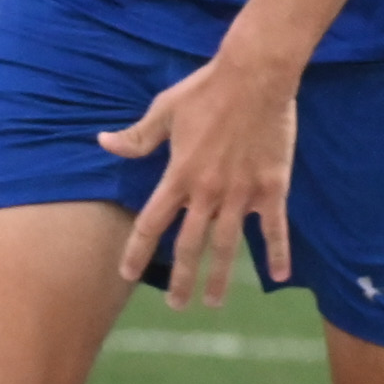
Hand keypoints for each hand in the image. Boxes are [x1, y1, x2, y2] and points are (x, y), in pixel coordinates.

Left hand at [101, 40, 299, 306]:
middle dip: (181, 279)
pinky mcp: (272, 188)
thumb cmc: (207, 90)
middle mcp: (208, 193)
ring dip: (220, 278)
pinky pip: (274, 227)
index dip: (137, 252)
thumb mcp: (164, 110)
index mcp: (178, 176)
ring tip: (214, 302)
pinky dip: (277, 252)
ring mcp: (241, 194)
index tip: (127, 274)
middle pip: (189, 246)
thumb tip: (103, 143)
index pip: (150, 224)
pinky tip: (279, 276)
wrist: (255, 77)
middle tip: (177, 306)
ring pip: (228, 245)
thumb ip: (137, 137)